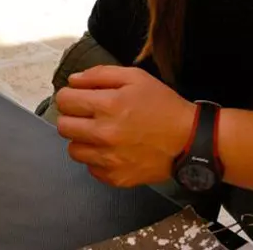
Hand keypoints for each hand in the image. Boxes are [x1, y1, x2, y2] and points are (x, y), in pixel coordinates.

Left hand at [54, 66, 196, 187]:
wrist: (189, 140)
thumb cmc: (163, 105)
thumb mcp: (136, 77)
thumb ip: (100, 74)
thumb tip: (73, 81)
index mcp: (108, 105)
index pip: (64, 101)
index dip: (70, 96)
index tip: (80, 98)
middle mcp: (104, 134)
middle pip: (63, 126)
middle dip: (73, 117)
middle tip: (89, 116)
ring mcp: (109, 159)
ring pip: (73, 150)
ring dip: (83, 140)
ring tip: (101, 133)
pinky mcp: (115, 178)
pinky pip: (90, 168)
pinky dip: (97, 159)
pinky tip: (113, 150)